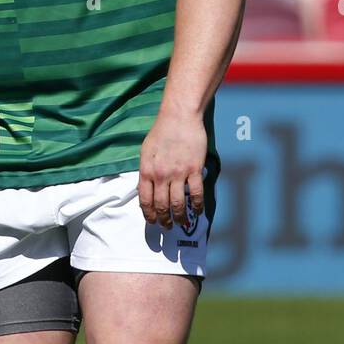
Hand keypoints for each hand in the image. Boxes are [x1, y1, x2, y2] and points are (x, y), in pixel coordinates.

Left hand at [139, 104, 207, 229]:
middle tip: (167, 226)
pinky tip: (197, 212)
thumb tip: (146, 189)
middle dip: (164, 220)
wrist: (179, 117)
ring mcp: (178, 173)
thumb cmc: (161, 132)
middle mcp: (161, 176)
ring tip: (182, 223)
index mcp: (146, 171)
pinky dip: (197, 206)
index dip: (149, 215)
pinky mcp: (194, 170)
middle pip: (162, 205)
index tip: (153, 222)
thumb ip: (146, 172)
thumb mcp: (146, 152)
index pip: (145, 200)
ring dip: (180, 217)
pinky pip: (196, 194)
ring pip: (178, 203)